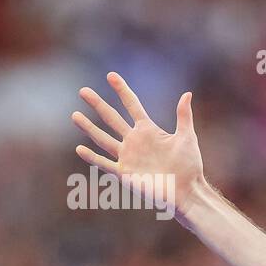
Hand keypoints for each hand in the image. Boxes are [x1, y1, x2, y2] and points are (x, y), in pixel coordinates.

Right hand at [72, 72, 203, 215]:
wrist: (187, 191)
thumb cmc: (190, 166)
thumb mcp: (187, 137)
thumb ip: (184, 116)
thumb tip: (187, 93)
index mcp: (149, 130)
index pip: (132, 105)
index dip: (122, 90)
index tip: (110, 75)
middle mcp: (135, 141)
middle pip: (112, 118)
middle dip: (98, 104)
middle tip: (83, 90)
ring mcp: (128, 157)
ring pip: (103, 139)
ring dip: (89, 128)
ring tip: (74, 115)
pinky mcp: (125, 173)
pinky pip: (105, 164)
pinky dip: (92, 157)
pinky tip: (79, 148)